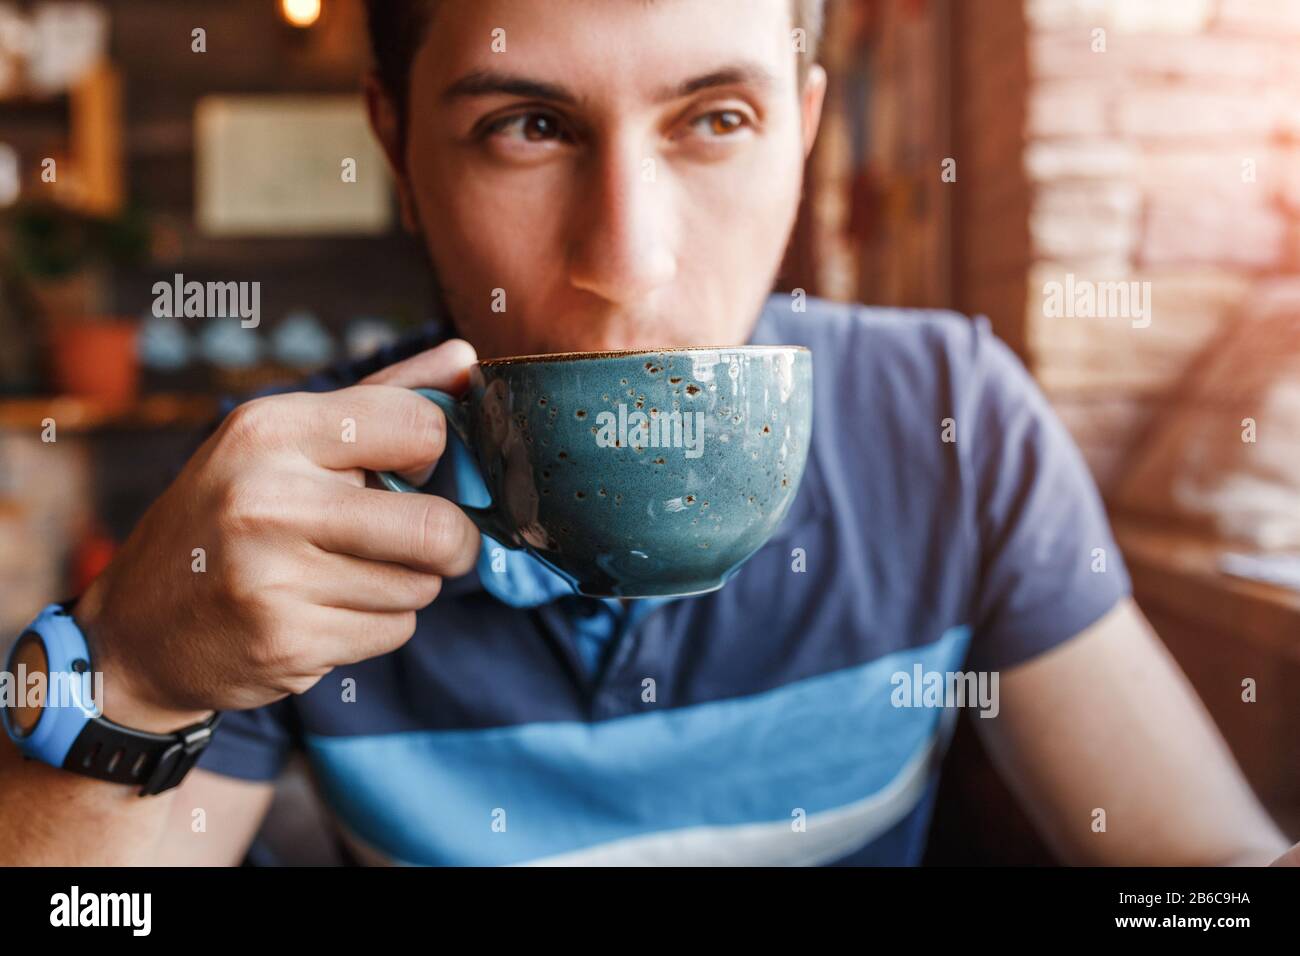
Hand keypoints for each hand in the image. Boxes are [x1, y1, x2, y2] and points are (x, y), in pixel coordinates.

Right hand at [75, 340, 480, 731]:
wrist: (141, 629)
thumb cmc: (232, 515)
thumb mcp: (288, 438)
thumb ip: (384, 397)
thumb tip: (467, 358)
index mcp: (272, 429)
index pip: (420, 426)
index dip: (436, 452)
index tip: (414, 469)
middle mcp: (268, 499)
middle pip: (438, 527)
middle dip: (452, 541)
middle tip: (432, 542)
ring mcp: (274, 577)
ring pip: (421, 585)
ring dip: (406, 585)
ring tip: (349, 574)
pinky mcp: (287, 643)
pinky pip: (394, 631)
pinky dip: (379, 625)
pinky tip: (328, 612)